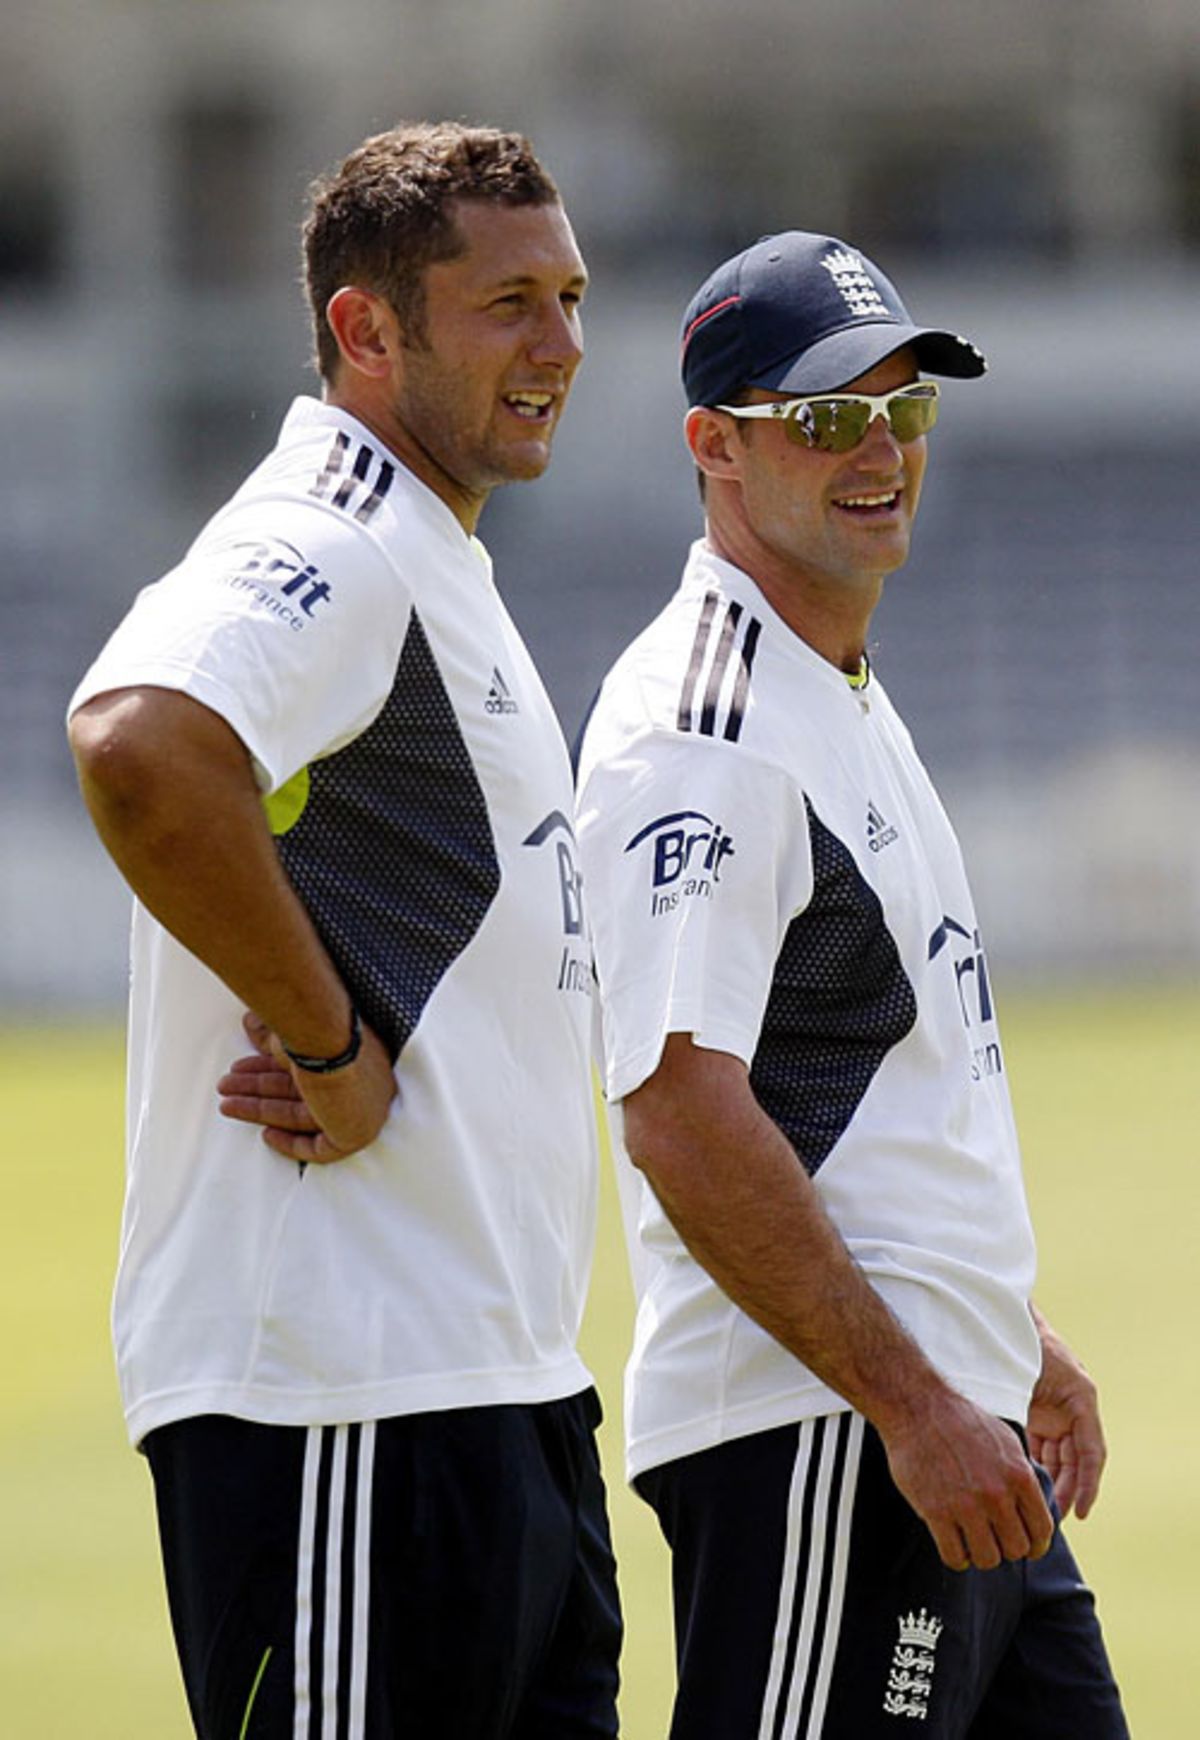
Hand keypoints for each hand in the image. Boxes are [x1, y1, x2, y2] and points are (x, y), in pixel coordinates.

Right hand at [217, 1010, 396, 1162]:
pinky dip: (292, 1144)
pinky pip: (321, 1148)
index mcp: (349, 1049)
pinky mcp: (355, 1133)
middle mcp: (358, 1078)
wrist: (328, 1037)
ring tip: (226, 1104)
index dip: (271, 1069)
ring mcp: (360, 1107)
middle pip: (299, 1091)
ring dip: (261, 1110)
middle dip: (258, 1088)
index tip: (245, 1068)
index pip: (306, 1069)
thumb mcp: (289, 1031)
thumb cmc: (314, 1024)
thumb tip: (250, 1022)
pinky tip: (267, 1134)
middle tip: (226, 1085)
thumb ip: (271, 1035)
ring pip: (302, 1115)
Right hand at [883, 1390, 1054, 1572]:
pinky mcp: (936, 1512)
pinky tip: (953, 1542)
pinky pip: (954, 1557)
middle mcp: (997, 1495)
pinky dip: (956, 1556)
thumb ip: (1022, 1474)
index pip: (1042, 1530)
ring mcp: (966, 1506)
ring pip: (988, 1559)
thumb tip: (1032, 1505)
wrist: (918, 1407)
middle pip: (1016, 1550)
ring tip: (973, 1541)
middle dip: (1007, 1547)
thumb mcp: (1006, 1440)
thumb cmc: (961, 1420)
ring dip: (982, 1554)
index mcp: (1019, 1475)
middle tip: (995, 1538)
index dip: (1036, 1544)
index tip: (1026, 1545)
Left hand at [1027, 1307, 1106, 1520]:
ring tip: (1038, 1511)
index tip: (1079, 1512)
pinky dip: (1037, 1467)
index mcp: (1081, 1397)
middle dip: (1066, 1491)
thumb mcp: (1023, 1376)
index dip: (1087, 1485)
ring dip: (1051, 1483)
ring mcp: (1056, 1411)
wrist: (1000, 1317)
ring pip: (1060, 1458)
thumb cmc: (1017, 1342)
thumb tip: (1018, 1459)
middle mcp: (1073, 1407)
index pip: (1092, 1452)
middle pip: (1076, 1461)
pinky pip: (1044, 1448)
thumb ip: (1025, 1411)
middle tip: (1051, 1520)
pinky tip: (1024, 1487)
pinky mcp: (1038, 1413)